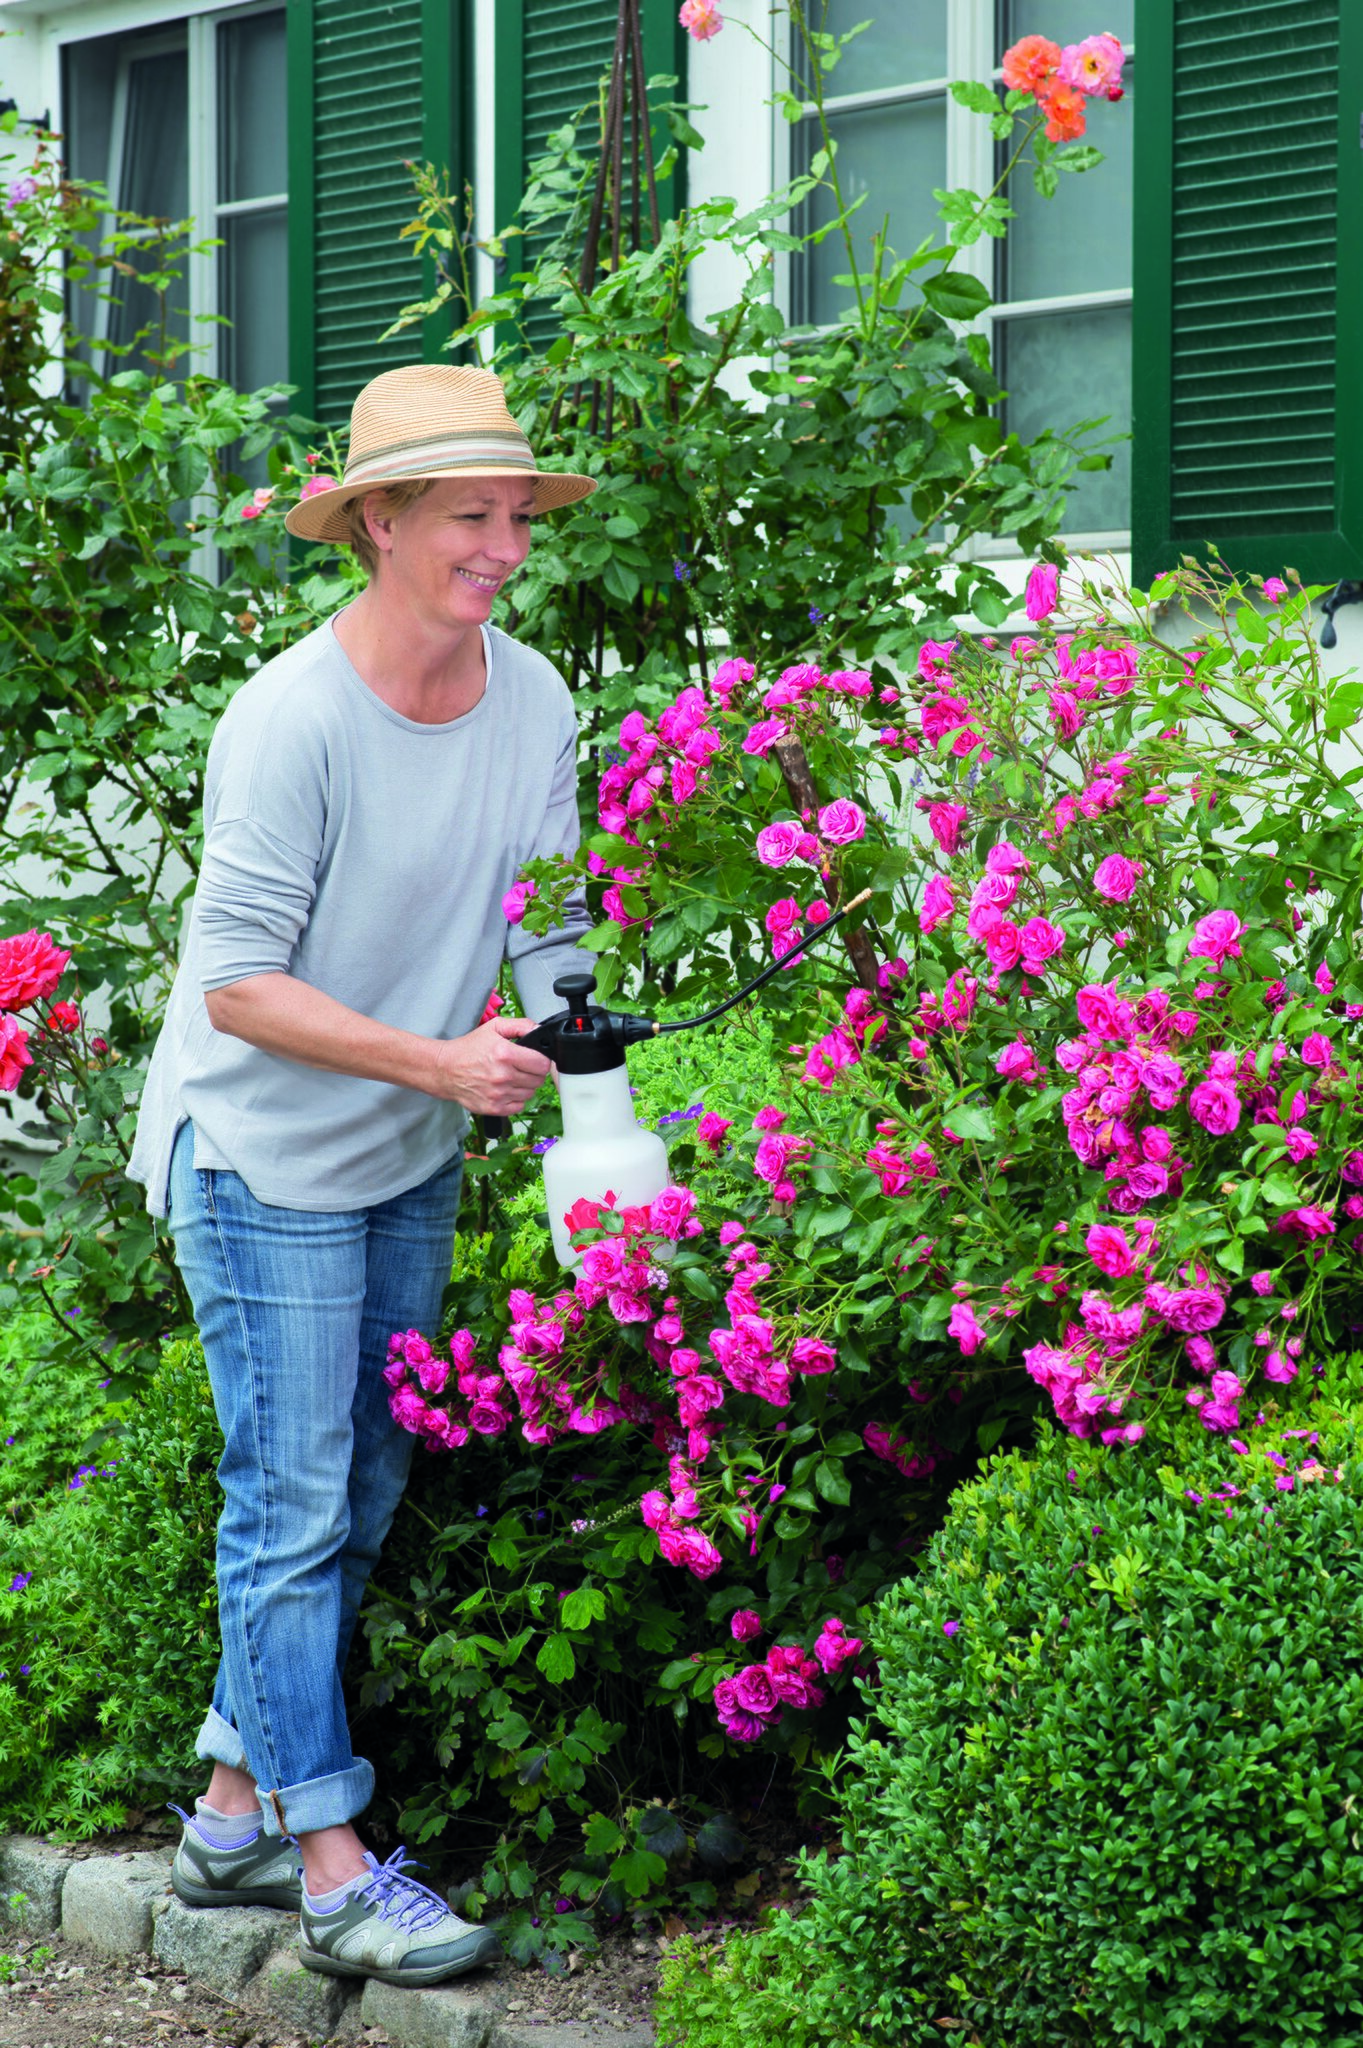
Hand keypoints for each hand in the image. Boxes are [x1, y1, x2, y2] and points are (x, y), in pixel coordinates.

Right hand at [435, 1015, 549, 1115]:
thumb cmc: (468, 1049)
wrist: (445, 1070)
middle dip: (533, 1072)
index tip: (534, 1058)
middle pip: (538, 1079)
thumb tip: (539, 1030)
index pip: (542, 1063)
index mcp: (505, 1054)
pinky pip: (519, 1105)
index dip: (541, 1059)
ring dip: (524, 1085)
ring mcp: (499, 1094)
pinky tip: (505, 1089)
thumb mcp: (494, 1027)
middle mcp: (503, 1076)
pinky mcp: (494, 1108)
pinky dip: (516, 1098)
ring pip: (530, 1093)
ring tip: (510, 1076)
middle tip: (520, 1066)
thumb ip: (521, 1025)